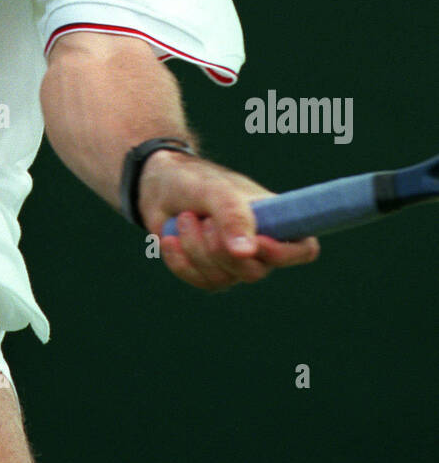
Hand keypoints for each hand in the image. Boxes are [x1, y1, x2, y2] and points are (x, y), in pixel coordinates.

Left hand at [139, 150, 319, 290]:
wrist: (158, 185)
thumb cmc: (194, 181)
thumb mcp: (213, 190)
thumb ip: (233, 216)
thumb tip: (248, 252)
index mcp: (274, 219)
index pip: (303, 248)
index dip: (283, 254)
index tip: (255, 241)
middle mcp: (259, 244)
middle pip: (255, 271)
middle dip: (220, 247)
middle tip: (203, 218)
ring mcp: (234, 261)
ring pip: (224, 278)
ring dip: (196, 248)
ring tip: (185, 218)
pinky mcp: (209, 272)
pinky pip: (200, 282)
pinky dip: (181, 261)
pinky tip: (171, 238)